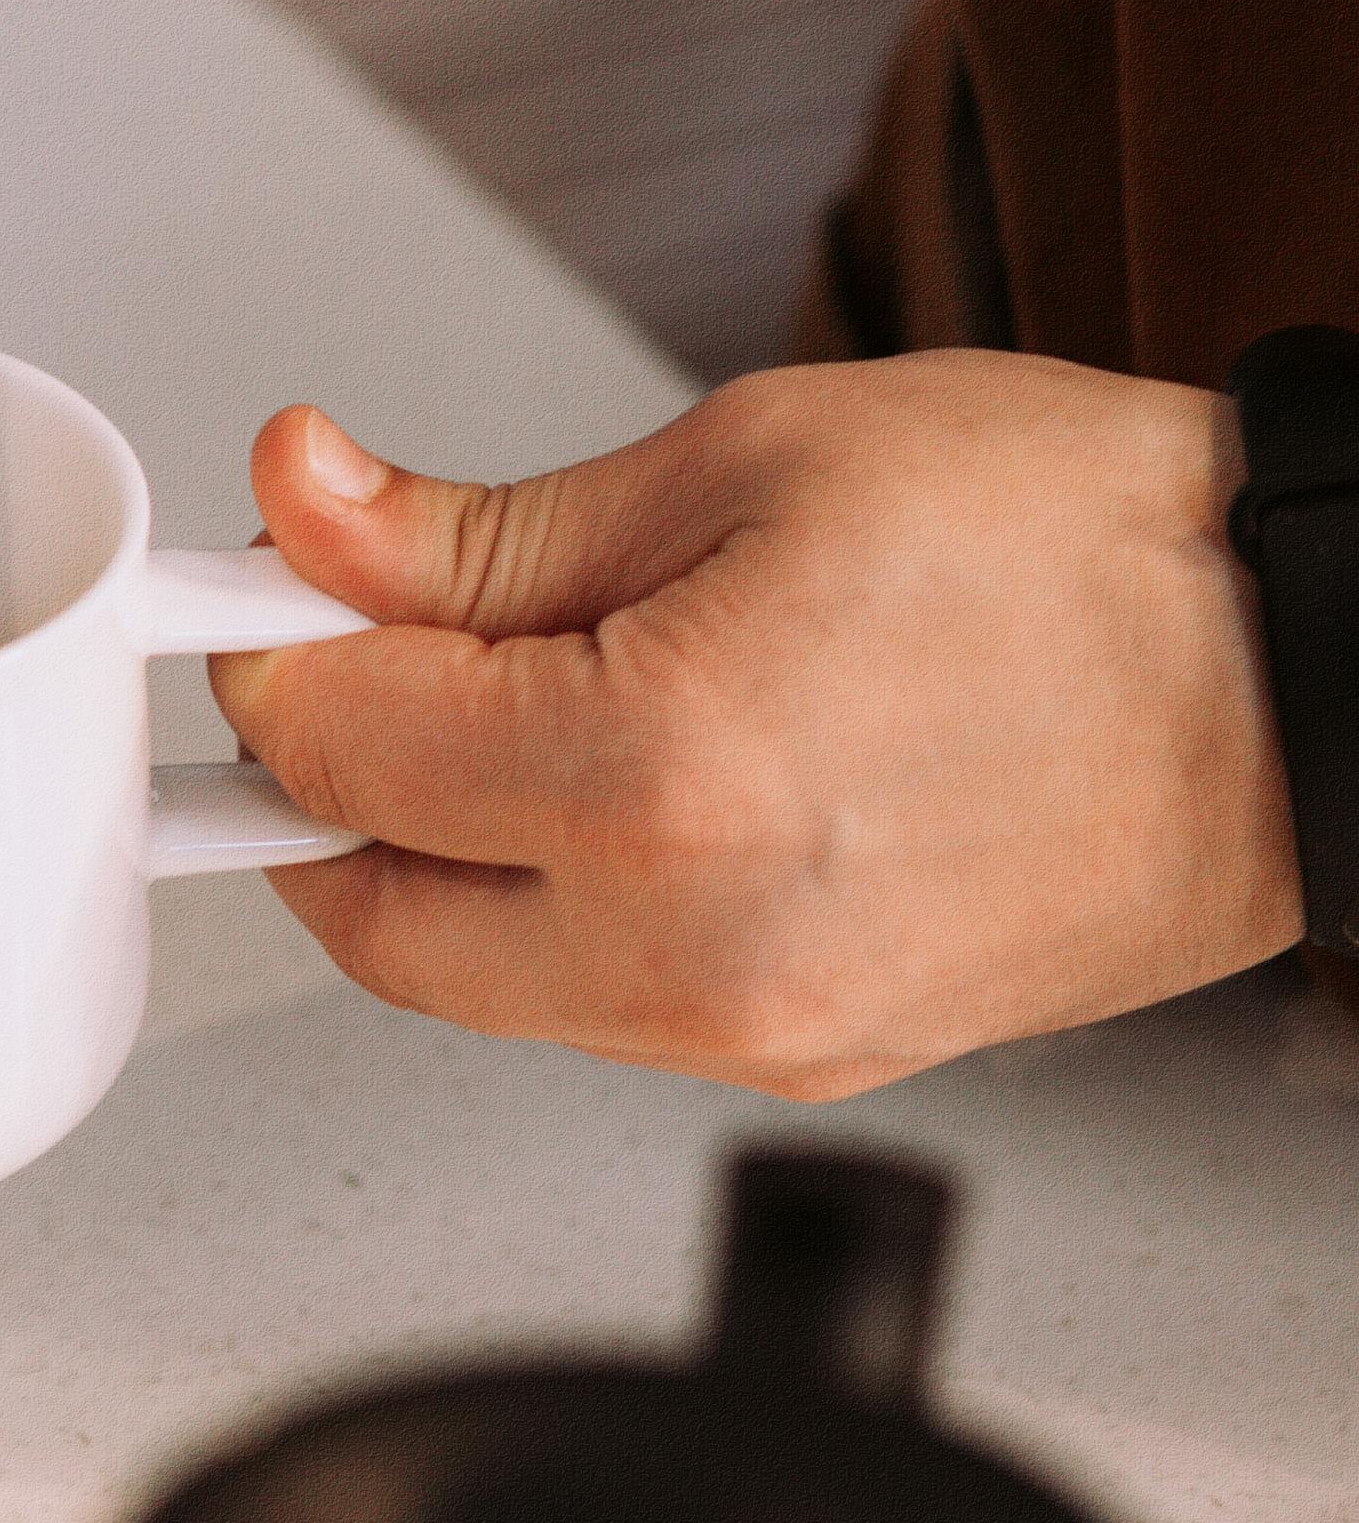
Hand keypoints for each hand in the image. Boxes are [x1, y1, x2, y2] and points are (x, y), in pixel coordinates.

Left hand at [211, 354, 1300, 1094]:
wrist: (1301, 677)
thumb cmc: (1081, 549)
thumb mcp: (745, 461)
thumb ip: (485, 531)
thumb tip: (307, 509)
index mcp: (656, 778)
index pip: (335, 748)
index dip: (267, 645)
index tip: (267, 581)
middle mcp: (691, 950)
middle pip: (368, 907)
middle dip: (320, 777)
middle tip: (345, 652)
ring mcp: (755, 1034)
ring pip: (475, 974)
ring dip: (438, 847)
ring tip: (520, 696)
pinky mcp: (813, 1061)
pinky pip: (599, 1004)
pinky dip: (557, 903)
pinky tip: (623, 780)